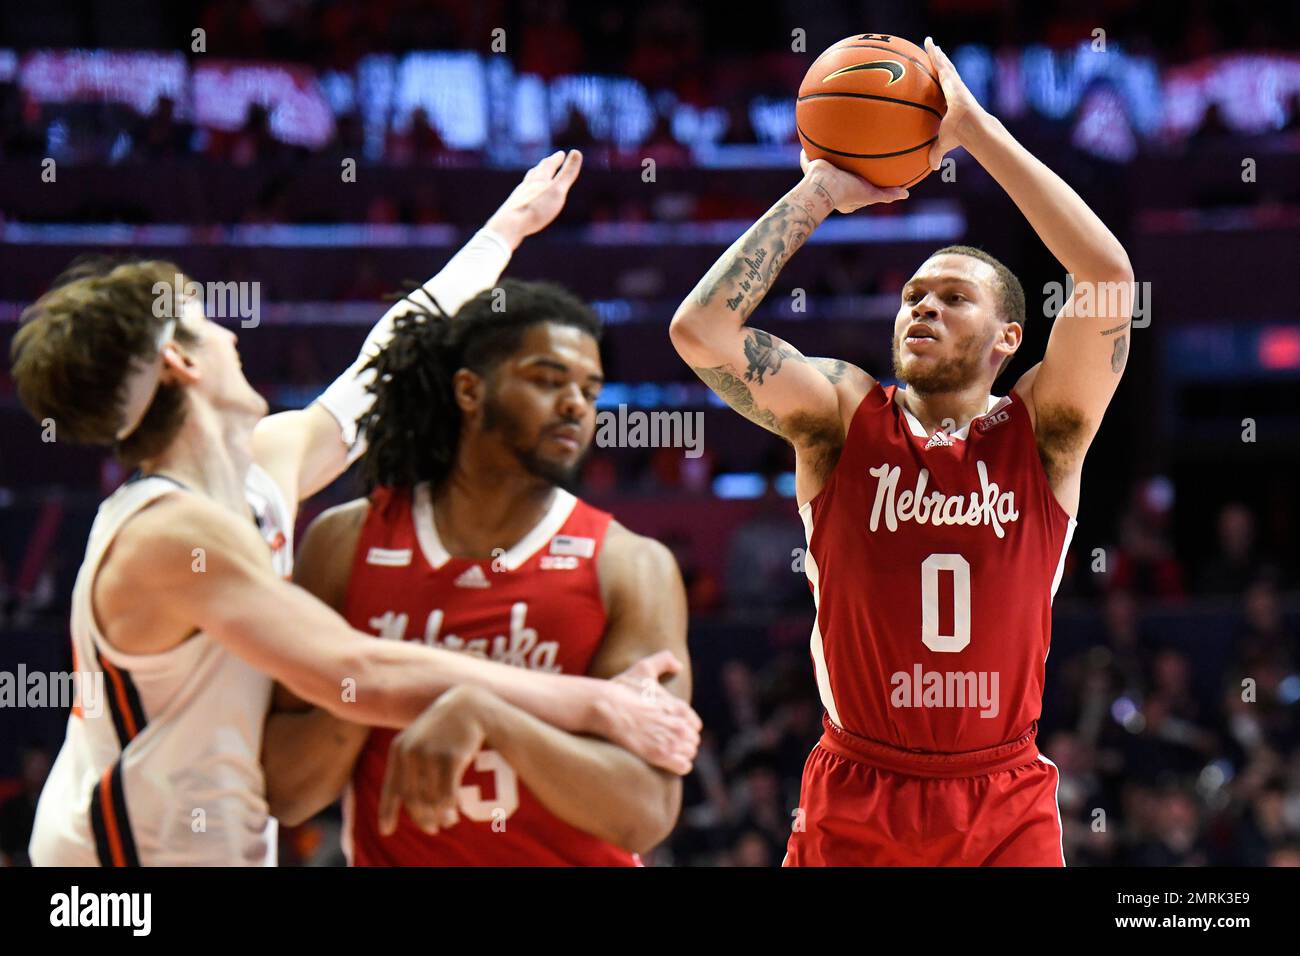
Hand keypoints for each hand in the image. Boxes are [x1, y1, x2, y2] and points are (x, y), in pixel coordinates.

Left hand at [377, 684, 490, 835]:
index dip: (387, 812)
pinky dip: (450, 807)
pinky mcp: (450, 757)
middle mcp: (410, 751)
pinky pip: (447, 793)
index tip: (386, 832)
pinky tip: (455, 812)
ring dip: (439, 816)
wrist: (470, 706)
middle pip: (412, 798)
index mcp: (399, 748)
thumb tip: (408, 802)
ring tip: (447, 822)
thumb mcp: (421, 740)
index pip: (391, 788)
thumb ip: (409, 766)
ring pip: (430, 799)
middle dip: (422, 818)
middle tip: (432, 829)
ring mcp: (430, 754)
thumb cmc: (444, 728)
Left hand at [485, 149, 583, 248]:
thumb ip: (567, 174)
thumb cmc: (536, 209)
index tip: (561, 154)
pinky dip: (525, 194)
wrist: (509, 225)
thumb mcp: (557, 191)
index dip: (556, 159)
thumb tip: (577, 151)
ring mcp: (517, 197)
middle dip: (544, 166)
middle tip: (548, 161)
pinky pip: (520, 199)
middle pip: (536, 172)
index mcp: (538, 181)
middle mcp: (526, 186)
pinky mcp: (512, 210)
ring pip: (526, 184)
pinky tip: (524, 200)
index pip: (548, 165)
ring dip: (532, 178)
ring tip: (534, 176)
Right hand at [594, 650, 701, 775]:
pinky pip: (683, 767)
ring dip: (679, 755)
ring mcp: (670, 741)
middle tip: (665, 743)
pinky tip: (665, 763)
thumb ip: (663, 661)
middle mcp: (679, 724)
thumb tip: (678, 665)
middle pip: (692, 740)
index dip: (683, 727)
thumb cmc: (622, 689)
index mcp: (679, 706)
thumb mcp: (643, 668)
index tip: (670, 729)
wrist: (606, 708)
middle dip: (682, 742)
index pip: (695, 724)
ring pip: (689, 754)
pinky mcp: (660, 756)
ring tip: (664, 754)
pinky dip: (678, 766)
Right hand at [799, 149, 908, 213]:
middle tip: (853, 159)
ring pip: (825, 166)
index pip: (854, 190)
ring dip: (829, 158)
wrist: (824, 186)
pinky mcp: (811, 166)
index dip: (860, 184)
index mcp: (843, 197)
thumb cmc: (847, 192)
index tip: (866, 177)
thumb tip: (906, 193)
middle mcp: (831, 187)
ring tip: (835, 145)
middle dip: (845, 169)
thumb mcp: (871, 194)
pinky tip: (815, 135)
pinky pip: (808, 157)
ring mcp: (819, 177)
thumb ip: (887, 194)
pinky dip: (809, 151)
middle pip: (840, 176)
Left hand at [924, 37, 987, 170]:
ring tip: (928, 43)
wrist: (970, 127)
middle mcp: (952, 91)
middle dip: (937, 63)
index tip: (931, 77)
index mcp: (950, 103)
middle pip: (943, 74)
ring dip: (936, 54)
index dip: (937, 83)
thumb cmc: (959, 135)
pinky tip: (929, 44)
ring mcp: (954, 84)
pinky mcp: (954, 80)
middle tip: (929, 52)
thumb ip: (936, 152)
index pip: (941, 91)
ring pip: (944, 65)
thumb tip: (933, 167)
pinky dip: (936, 54)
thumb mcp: (943, 143)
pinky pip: (943, 63)